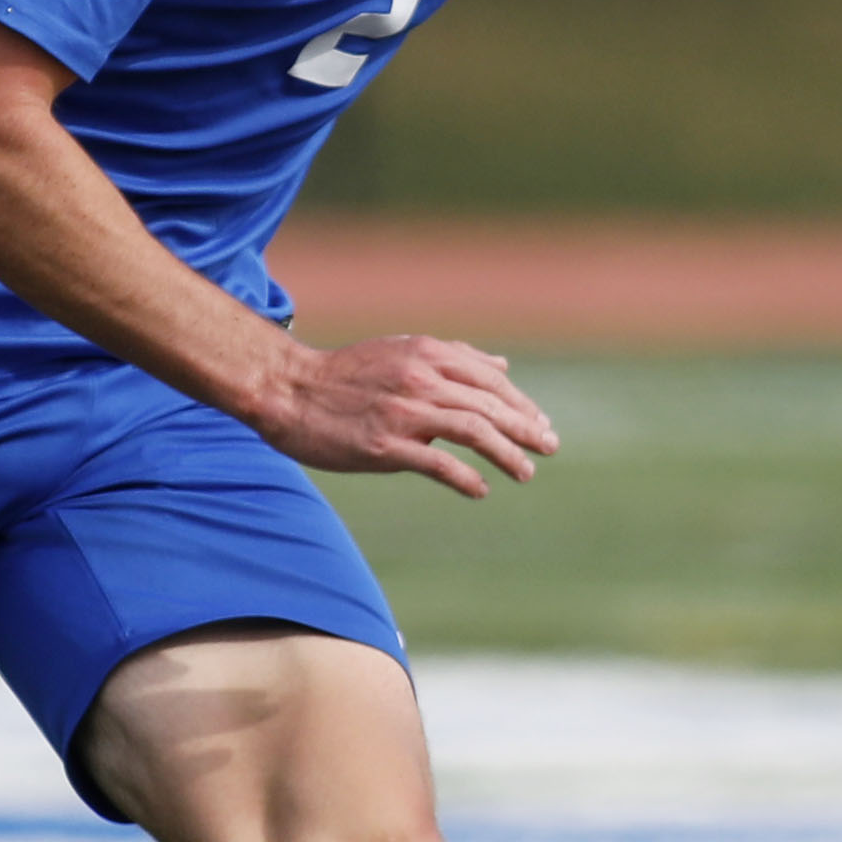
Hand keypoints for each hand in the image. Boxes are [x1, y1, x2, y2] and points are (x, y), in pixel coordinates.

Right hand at [246, 333, 557, 500]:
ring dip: (507, 453)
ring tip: (526, 472)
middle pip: (489, 405)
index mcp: (427, 354)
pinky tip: (480, 490)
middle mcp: (421, 378)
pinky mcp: (385, 446)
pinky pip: (438, 463)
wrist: (290, 390)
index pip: (490, 380)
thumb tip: (503, 365)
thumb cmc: (346, 374)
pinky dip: (466, 477)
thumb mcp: (403, 351)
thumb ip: (454, 358)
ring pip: (473, 431)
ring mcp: (404, 412)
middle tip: (550, 447)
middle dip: (525, 428)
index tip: (541, 425)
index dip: (521, 404)